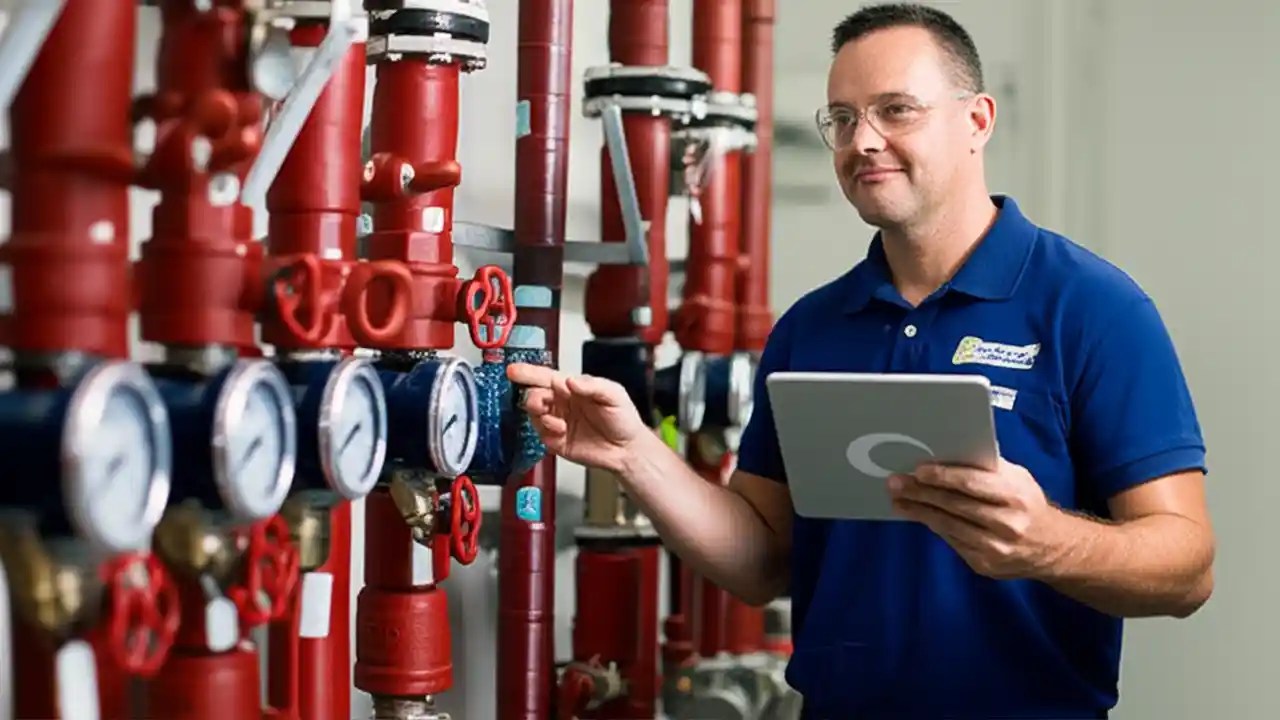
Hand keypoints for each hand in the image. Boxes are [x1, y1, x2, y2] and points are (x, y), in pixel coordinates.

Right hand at [506, 363, 648, 473]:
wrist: (627, 449)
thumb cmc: (623, 419)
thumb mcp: (614, 394)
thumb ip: (592, 385)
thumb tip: (570, 380)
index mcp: (572, 387)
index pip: (545, 377)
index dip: (528, 373)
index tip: (513, 370)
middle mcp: (562, 403)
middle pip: (534, 394)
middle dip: (533, 397)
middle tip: (540, 403)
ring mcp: (557, 421)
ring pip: (533, 414)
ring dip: (540, 415)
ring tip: (558, 422)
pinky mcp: (556, 440)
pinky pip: (539, 433)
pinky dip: (546, 430)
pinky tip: (560, 430)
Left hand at [888, 458, 1066, 579]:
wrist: (1053, 547)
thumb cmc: (1027, 503)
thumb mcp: (1018, 478)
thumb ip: (988, 467)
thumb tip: (947, 454)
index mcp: (1016, 495)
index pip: (973, 484)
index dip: (943, 476)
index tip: (918, 470)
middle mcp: (1007, 523)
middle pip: (955, 505)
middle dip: (921, 493)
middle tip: (896, 483)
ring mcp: (995, 548)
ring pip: (948, 526)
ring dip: (919, 511)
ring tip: (898, 500)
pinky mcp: (985, 565)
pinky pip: (952, 541)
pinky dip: (933, 526)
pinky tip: (918, 515)